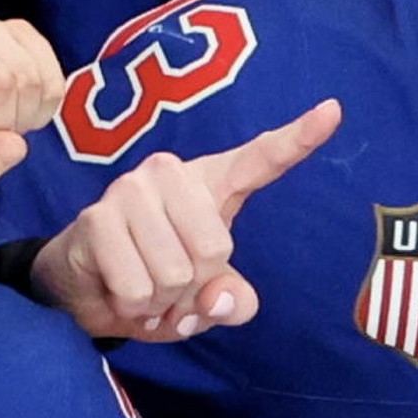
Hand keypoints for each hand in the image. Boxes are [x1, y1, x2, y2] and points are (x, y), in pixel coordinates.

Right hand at [30, 98, 341, 345]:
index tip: (334, 110)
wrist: (82, 287)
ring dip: (159, 302)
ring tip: (142, 287)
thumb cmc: (153, 281)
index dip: (298, 138)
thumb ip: (230, 302)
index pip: (260, 159)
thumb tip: (222, 298)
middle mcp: (170, 173)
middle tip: (167, 285)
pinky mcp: (98, 217)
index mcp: (210, 185)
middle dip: (191, 289)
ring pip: (174, 274)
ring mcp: (131, 189)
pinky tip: (119, 291)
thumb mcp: (204, 300)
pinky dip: (133, 308)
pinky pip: (138, 288)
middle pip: (215, 252)